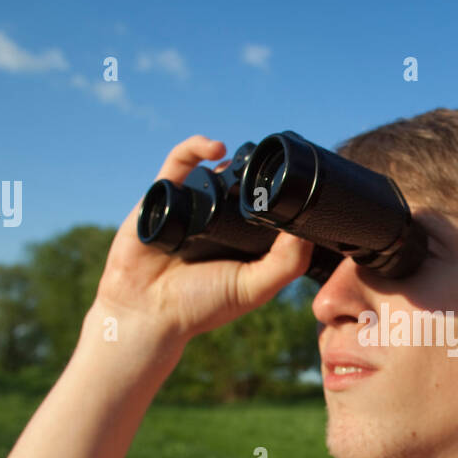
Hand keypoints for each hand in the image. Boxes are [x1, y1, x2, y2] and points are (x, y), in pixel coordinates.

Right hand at [92, 135, 313, 352]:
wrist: (146, 311)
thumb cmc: (200, 305)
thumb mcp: (254, 288)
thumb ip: (286, 263)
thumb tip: (310, 228)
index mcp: (242, 238)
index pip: (266, 205)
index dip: (282, 190)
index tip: (302, 177)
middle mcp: (218, 218)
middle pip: (241, 183)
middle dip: (257, 170)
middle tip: (273, 164)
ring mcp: (190, 204)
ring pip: (215, 170)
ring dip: (233, 158)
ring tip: (249, 159)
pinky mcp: (162, 193)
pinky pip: (179, 161)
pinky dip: (196, 146)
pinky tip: (217, 148)